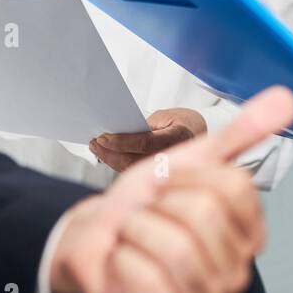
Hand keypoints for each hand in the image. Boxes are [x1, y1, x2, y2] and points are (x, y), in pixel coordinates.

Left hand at [49, 86, 292, 292]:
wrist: (97, 237)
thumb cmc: (145, 206)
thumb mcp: (190, 160)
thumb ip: (241, 132)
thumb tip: (284, 100)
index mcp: (248, 231)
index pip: (235, 187)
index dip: (190, 176)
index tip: (170, 183)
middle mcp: (234, 268)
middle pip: (203, 214)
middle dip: (159, 204)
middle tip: (150, 212)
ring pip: (174, 246)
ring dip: (138, 230)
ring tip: (136, 236)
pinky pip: (147, 277)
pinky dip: (123, 259)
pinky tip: (126, 261)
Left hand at [89, 108, 207, 172]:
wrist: (199, 135)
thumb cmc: (180, 122)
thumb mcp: (166, 117)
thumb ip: (145, 126)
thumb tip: (118, 132)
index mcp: (176, 137)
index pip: (144, 143)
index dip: (121, 141)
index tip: (102, 137)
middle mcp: (171, 157)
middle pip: (133, 160)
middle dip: (109, 152)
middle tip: (94, 142)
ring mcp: (164, 169)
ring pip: (131, 169)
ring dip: (110, 159)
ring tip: (96, 148)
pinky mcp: (156, 175)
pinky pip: (133, 172)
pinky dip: (117, 164)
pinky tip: (106, 156)